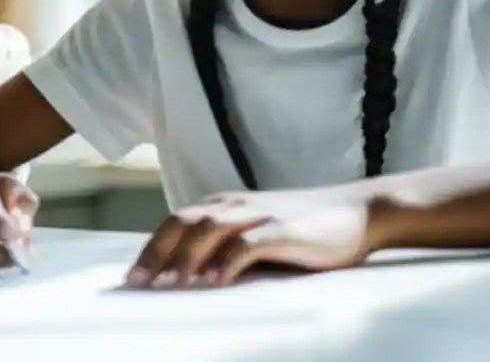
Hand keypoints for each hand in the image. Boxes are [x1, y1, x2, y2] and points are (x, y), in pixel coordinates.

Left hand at [126, 188, 378, 287]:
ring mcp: (258, 214)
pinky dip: (226, 262)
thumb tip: (189, 277)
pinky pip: (246, 244)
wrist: (357, 211)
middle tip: (138, 283)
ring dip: (185, 257)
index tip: (131, 277)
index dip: (150, 248)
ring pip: (208, 228)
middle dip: (157, 253)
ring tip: (169, 284)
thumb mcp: (256, 232)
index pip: (174, 222)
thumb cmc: (303, 229)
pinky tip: (213, 282)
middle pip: (182, 222)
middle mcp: (234, 205)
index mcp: (223, 205)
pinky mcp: (283, 229)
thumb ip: (226, 247)